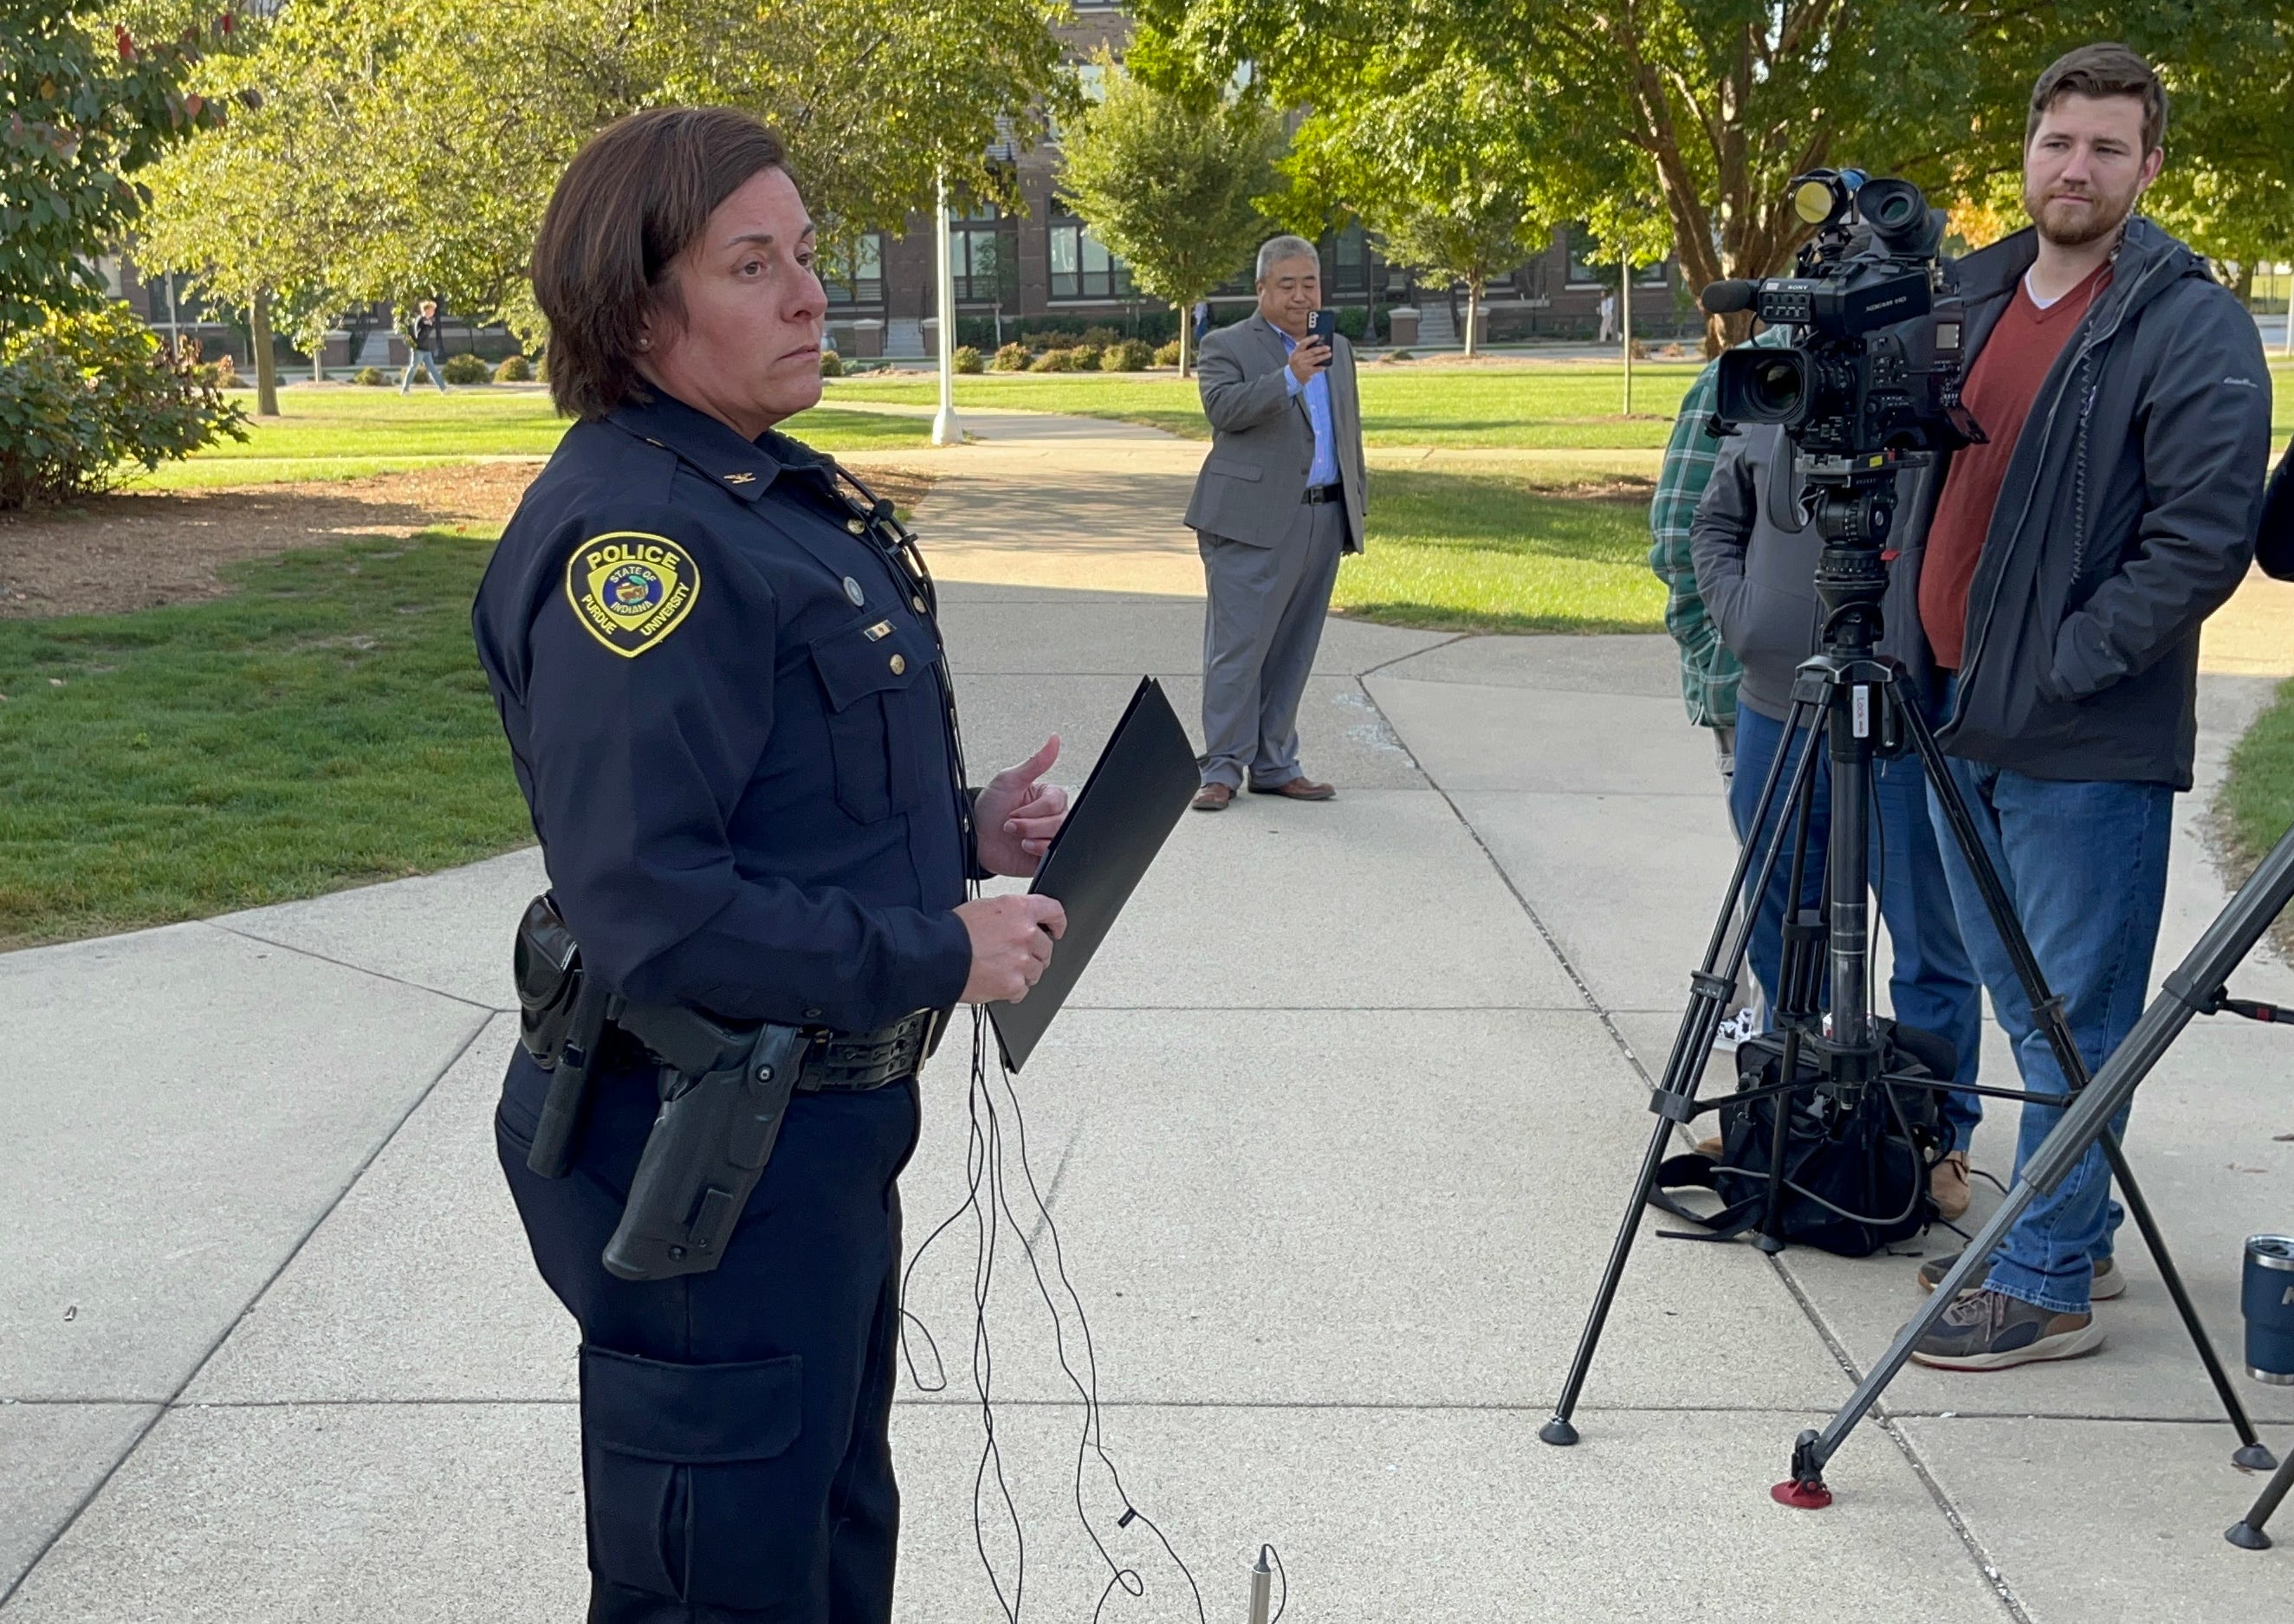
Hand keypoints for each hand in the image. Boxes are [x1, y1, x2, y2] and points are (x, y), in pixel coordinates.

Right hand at [956, 894, 1066, 1002]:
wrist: (938, 955)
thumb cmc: (955, 931)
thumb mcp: (985, 907)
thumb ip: (1011, 913)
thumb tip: (1023, 922)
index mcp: (1019, 910)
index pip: (1054, 912)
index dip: (1058, 923)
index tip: (1057, 930)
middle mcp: (1025, 934)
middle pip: (1046, 947)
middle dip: (1034, 953)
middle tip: (1014, 956)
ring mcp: (1021, 961)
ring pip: (1036, 970)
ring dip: (1023, 972)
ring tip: (1000, 969)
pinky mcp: (1013, 984)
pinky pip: (1023, 990)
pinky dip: (1012, 990)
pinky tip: (996, 982)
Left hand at [973, 736, 1069, 876]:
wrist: (975, 838)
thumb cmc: (989, 808)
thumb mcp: (1009, 780)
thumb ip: (1035, 762)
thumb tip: (1054, 740)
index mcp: (1047, 796)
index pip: (1056, 802)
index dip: (1034, 809)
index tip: (1015, 809)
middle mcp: (1051, 816)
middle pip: (1059, 822)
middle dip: (1030, 825)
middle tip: (1011, 824)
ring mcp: (1049, 836)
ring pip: (1058, 838)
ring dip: (1032, 838)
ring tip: (1016, 836)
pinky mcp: (1045, 855)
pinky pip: (1055, 854)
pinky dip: (1038, 852)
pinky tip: (1024, 848)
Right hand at [1287, 338, 1330, 383]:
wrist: (1292, 377)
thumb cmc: (1295, 364)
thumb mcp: (1295, 356)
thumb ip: (1302, 350)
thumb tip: (1314, 343)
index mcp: (1296, 352)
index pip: (1303, 344)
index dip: (1310, 339)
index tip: (1317, 336)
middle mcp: (1299, 358)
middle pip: (1312, 351)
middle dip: (1321, 349)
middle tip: (1328, 347)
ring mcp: (1304, 365)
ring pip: (1316, 359)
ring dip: (1323, 356)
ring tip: (1329, 354)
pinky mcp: (1307, 372)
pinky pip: (1316, 369)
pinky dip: (1321, 368)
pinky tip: (1324, 367)